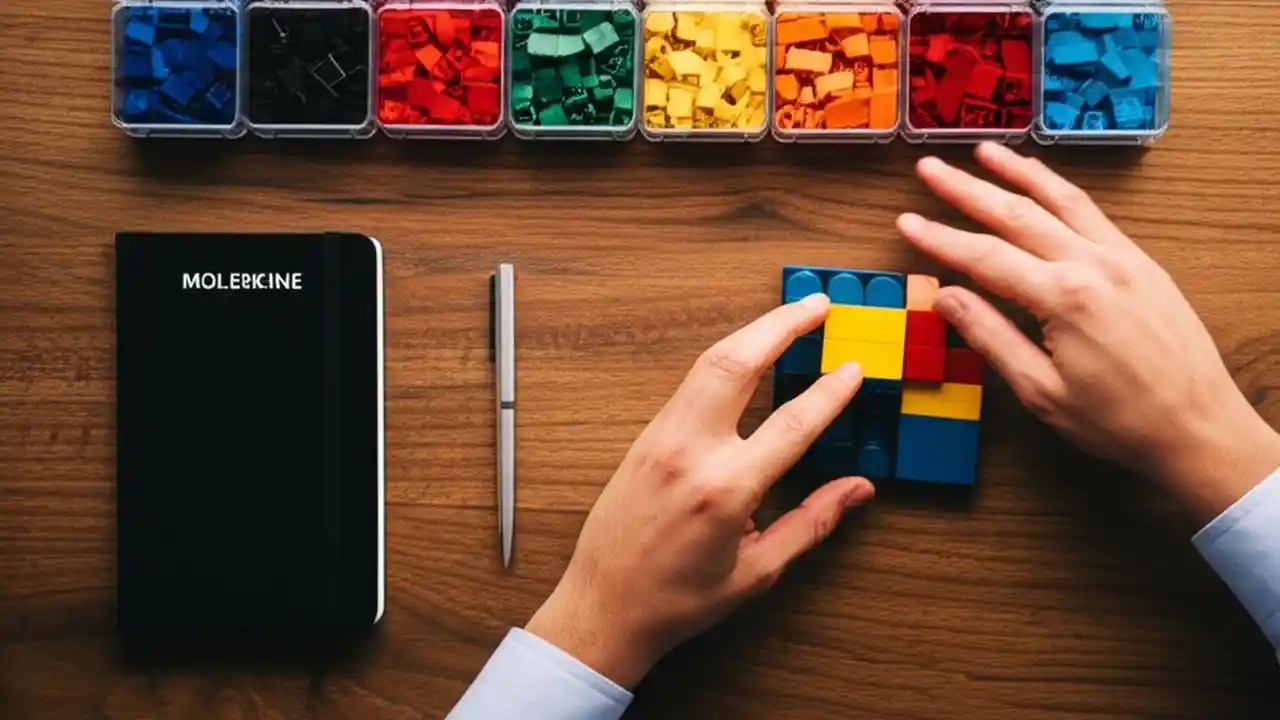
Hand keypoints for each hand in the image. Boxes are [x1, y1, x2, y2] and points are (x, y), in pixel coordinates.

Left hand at [525, 295, 873, 687]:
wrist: (603, 607)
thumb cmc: (677, 599)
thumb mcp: (757, 572)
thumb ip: (811, 523)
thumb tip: (857, 490)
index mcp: (724, 489)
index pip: (792, 422)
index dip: (831, 392)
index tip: (854, 368)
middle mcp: (689, 452)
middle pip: (737, 362)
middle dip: (781, 325)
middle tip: (817, 304)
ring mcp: (660, 438)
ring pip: (707, 363)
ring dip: (750, 333)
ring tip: (788, 317)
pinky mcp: (644, 438)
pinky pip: (689, 384)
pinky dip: (723, 359)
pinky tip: (745, 354)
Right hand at [897, 142, 1279, 523]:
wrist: (1199, 426)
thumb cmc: (1120, 421)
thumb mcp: (1042, 390)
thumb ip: (991, 336)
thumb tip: (947, 297)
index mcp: (1064, 299)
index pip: (984, 257)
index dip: (940, 238)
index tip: (906, 222)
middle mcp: (1094, 265)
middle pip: (1017, 214)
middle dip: (967, 189)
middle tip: (930, 168)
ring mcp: (1122, 258)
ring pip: (1060, 201)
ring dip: (1017, 173)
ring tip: (984, 151)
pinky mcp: (1142, 263)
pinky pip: (1092, 213)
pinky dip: (1060, 191)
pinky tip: (1042, 183)